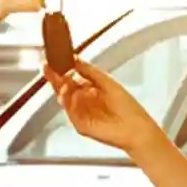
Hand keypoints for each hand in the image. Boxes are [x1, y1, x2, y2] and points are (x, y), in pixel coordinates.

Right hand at [44, 58, 167, 156]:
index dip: (60, 71)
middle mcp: (82, 103)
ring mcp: (80, 115)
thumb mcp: (106, 82)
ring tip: (65, 81)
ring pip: (65, 101)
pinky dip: (72, 104)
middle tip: (50, 70)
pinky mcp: (81, 126)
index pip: (69, 80)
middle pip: (63, 90)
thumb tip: (74, 59)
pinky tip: (76, 95)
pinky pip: (71, 113)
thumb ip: (88, 71)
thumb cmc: (127, 107)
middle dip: (56, 79)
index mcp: (88, 91)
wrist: (135, 127)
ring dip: (64, 90)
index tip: (51, 62)